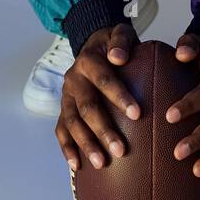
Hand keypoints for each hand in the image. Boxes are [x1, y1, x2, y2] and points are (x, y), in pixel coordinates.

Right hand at [55, 23, 140, 173]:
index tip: (137, 113)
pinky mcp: (64, 109)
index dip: (119, 96)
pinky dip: (67, 149)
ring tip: (101, 163)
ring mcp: (66, 96)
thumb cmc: (114, 45)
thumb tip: (119, 57)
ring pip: (72, 123)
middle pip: (87, 107)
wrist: (93, 46)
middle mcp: (73, 80)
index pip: (103, 79)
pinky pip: (61, 131)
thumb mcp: (120, 33)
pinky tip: (77, 166)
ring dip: (86, 144)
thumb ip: (121, 41)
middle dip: (103, 130)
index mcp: (88, 61)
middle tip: (121, 150)